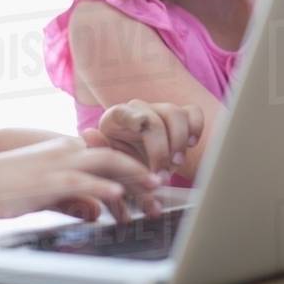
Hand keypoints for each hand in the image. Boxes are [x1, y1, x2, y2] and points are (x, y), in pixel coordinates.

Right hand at [0, 136, 160, 223]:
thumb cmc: (4, 185)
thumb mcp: (44, 192)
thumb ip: (71, 199)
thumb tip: (95, 213)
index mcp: (65, 150)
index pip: (107, 154)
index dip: (132, 167)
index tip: (150, 181)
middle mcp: (67, 151)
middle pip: (115, 156)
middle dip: (140, 170)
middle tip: (161, 186)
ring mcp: (59, 163)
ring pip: (106, 164)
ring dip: (133, 176)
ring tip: (153, 187)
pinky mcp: (48, 179)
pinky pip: (82, 181)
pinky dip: (103, 187)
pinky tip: (118, 195)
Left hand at [81, 100, 204, 180]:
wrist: (135, 165)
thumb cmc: (118, 161)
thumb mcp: (105, 159)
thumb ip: (99, 148)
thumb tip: (88, 134)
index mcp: (117, 117)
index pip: (126, 112)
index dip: (136, 120)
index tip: (142, 132)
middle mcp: (140, 109)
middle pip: (156, 120)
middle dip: (162, 150)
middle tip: (162, 174)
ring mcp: (161, 111)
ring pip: (176, 114)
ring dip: (179, 141)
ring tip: (176, 163)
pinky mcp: (181, 118)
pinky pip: (194, 113)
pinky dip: (195, 128)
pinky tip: (190, 144)